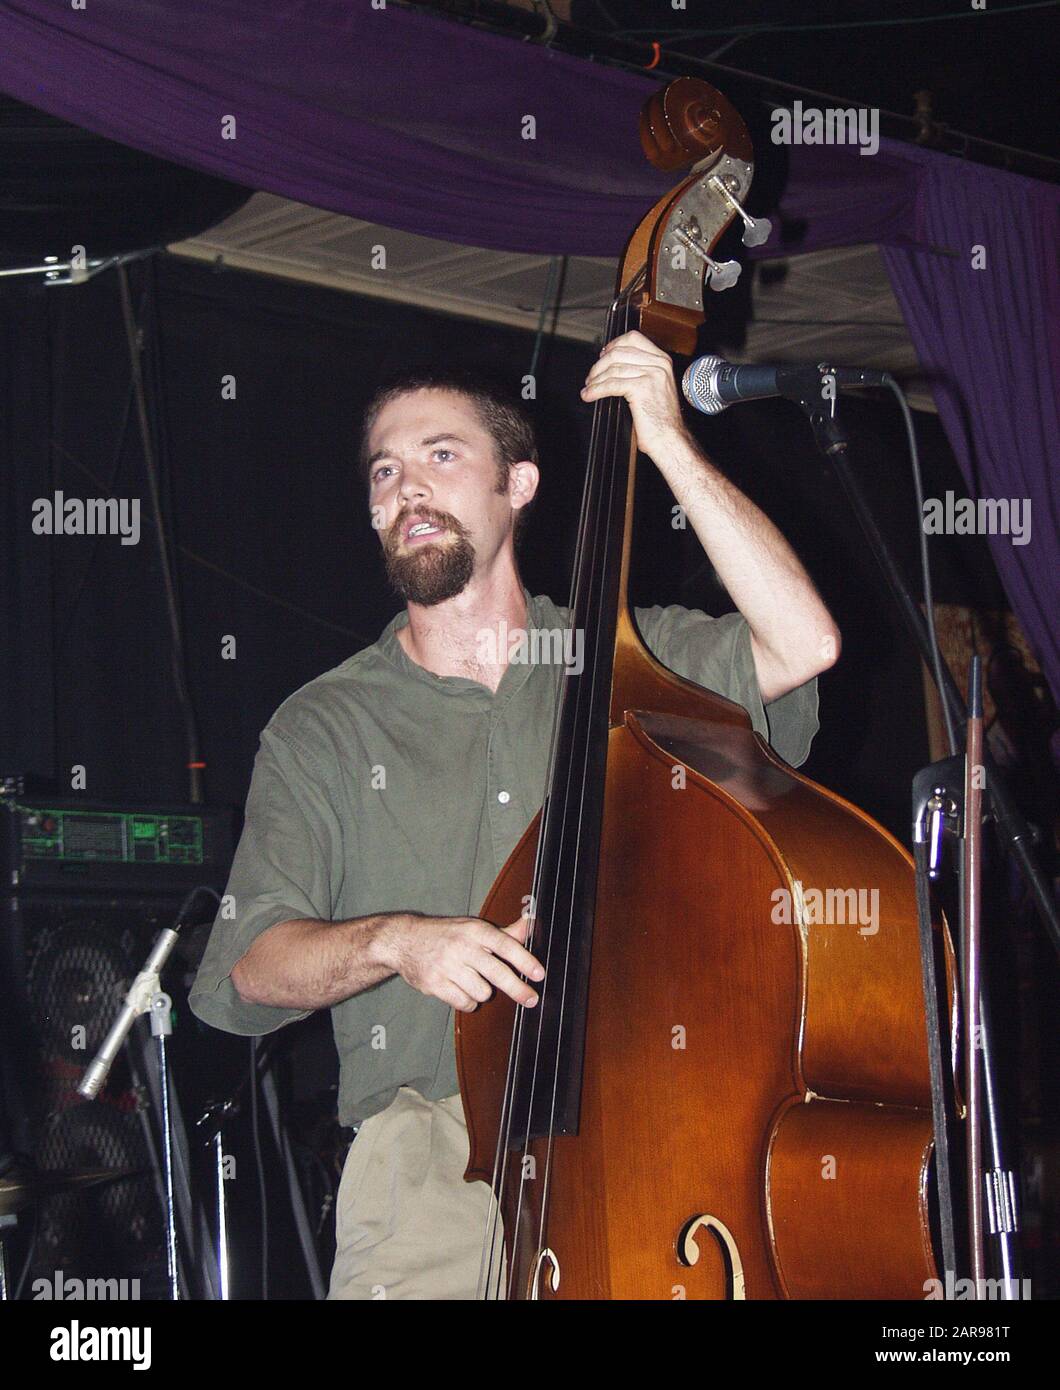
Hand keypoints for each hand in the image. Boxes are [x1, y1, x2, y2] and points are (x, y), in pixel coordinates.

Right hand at [381, 913, 544, 1012]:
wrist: (404, 941)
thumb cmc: (446, 935)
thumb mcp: (474, 927)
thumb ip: (505, 933)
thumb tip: (531, 923)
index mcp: (474, 931)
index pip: (505, 945)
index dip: (524, 960)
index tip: (539, 974)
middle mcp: (462, 947)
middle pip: (497, 973)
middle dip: (518, 989)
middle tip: (532, 999)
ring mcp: (447, 966)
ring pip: (482, 991)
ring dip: (483, 992)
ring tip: (474, 981)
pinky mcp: (435, 984)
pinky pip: (464, 1003)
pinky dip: (468, 1001)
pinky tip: (461, 990)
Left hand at [580, 330, 688, 460]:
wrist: (670, 438)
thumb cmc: (662, 419)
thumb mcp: (656, 387)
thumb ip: (641, 371)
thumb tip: (614, 366)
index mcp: (662, 360)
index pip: (634, 339)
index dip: (613, 345)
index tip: (602, 354)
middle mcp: (659, 364)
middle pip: (619, 353)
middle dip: (600, 365)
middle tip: (591, 377)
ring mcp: (651, 375)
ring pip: (613, 369)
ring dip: (596, 380)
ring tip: (588, 388)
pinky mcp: (641, 388)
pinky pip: (611, 385)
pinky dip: (596, 390)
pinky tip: (589, 396)